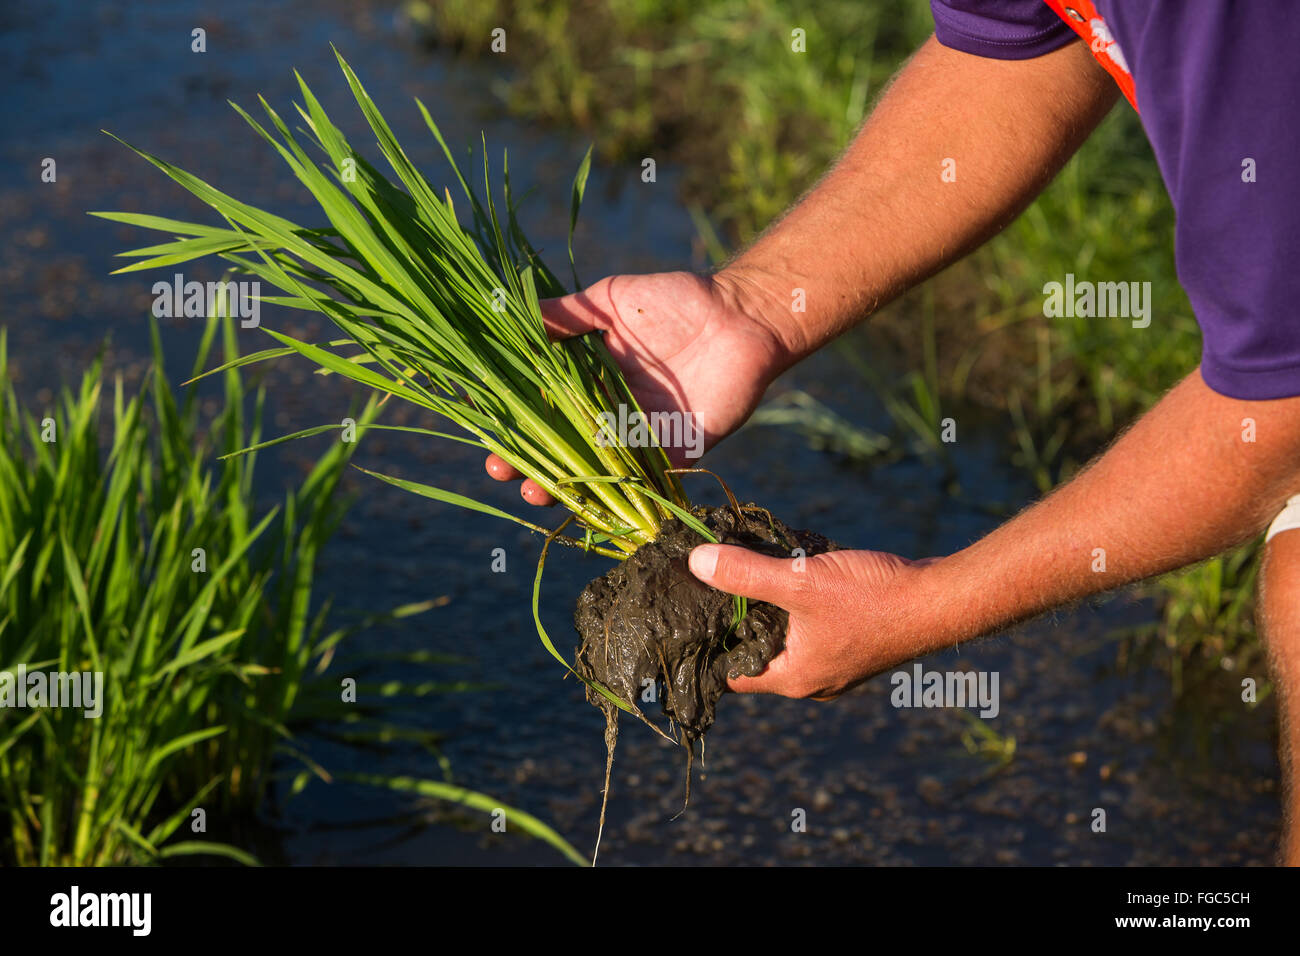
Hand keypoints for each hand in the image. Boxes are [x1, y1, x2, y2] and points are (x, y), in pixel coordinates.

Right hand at [485, 270, 793, 504]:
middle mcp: (613, 415)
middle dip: (530, 464)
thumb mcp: (611, 300)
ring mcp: (643, 437)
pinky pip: (645, 480)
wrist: (741, 315)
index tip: (487, 437)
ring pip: (596, 472)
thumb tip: (511, 315)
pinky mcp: (677, 453)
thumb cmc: (676, 300)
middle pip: (564, 449)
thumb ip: (566, 315)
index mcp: (592, 382)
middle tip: (502, 472)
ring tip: (536, 493)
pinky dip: (619, 492)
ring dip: (565, 486)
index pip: (544, 412)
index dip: (515, 426)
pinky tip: (592, 500)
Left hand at [687, 543, 942, 698]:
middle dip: (735, 622)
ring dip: (767, 608)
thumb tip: (696, 563)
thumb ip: (746, 574)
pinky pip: (811, 628)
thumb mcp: (800, 581)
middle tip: (709, 587)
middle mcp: (812, 680)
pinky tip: (792, 570)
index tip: (685, 618)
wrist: (941, 601)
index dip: (705, 650)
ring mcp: (836, 663)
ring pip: (785, 639)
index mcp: (793, 678)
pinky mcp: (854, 642)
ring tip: (746, 572)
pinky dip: (796, 604)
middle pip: (756, 656)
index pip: (731, 676)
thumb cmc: (873, 598)